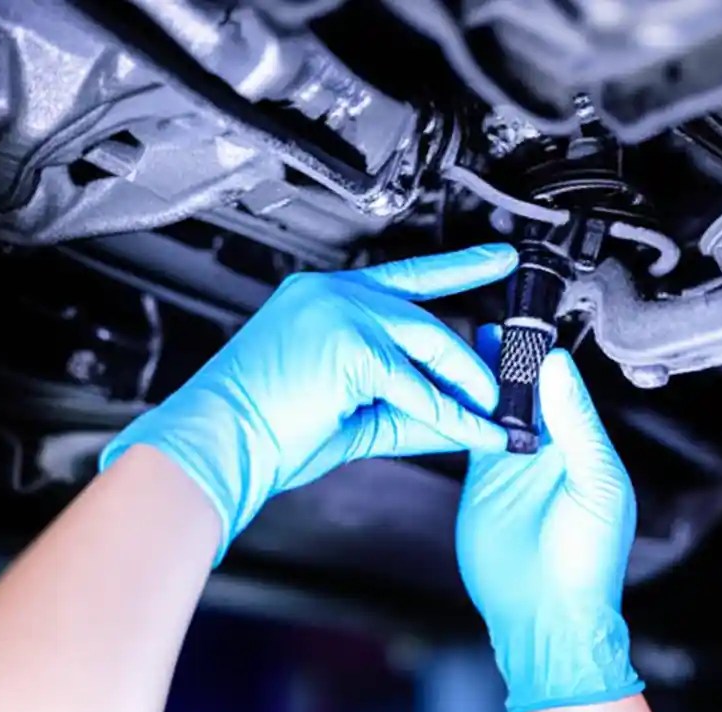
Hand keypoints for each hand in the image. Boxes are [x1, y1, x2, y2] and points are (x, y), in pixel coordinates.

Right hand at [100, 245, 516, 560]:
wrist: (215, 443)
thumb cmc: (265, 427)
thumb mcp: (350, 409)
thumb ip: (408, 405)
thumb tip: (464, 415)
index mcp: (326, 296)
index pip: (408, 276)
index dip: (460, 267)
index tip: (498, 258)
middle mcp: (334, 294)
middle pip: (426, 316)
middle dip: (473, 357)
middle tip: (507, 383)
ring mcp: (341, 314)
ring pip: (430, 343)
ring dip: (469, 385)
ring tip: (493, 413)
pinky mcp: (352, 348)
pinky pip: (418, 387)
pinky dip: (454, 417)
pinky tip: (477, 433)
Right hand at [457, 326, 643, 711]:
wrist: (547, 614)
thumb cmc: (588, 559)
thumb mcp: (595, 481)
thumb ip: (576, 422)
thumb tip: (560, 366)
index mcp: (584, 443)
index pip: (562, 385)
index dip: (543, 354)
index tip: (527, 323)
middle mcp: (548, 447)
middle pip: (525, 388)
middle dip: (509, 357)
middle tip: (490, 323)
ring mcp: (512, 461)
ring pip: (495, 404)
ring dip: (482, 375)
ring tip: (465, 340)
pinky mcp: (480, 479)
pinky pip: (470, 432)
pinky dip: (460, 407)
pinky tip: (449, 382)